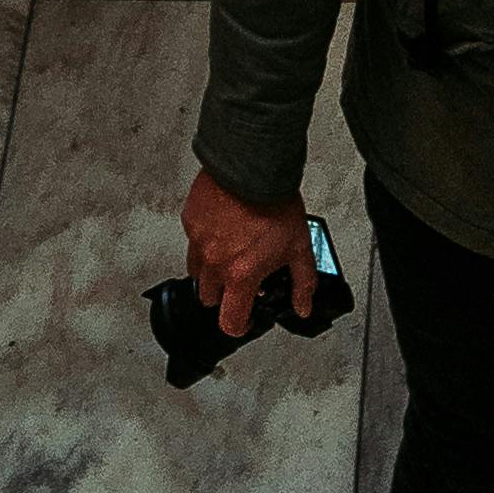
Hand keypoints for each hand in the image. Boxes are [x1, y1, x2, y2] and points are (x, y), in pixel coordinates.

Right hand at [182, 167, 313, 337]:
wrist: (253, 166)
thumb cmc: (275, 203)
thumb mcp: (300, 248)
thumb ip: (302, 283)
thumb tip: (303, 306)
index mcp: (241, 275)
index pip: (230, 322)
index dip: (239, 326)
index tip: (245, 320)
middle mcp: (215, 263)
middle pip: (210, 298)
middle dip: (225, 295)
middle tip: (242, 279)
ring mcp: (199, 241)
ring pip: (197, 271)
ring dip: (212, 270)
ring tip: (233, 252)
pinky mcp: (190, 221)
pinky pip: (193, 242)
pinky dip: (206, 241)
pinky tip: (224, 228)